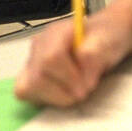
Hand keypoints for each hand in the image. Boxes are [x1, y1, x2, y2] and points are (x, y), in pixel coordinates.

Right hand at [14, 10, 131, 106]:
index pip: (51, 58)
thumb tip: (84, 75)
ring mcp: (33, 60)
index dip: (68, 77)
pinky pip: (24, 91)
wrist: (103, 39)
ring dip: (53, 96)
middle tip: (83, 92)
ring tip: (72, 93)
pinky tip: (60, 94)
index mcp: (56, 32)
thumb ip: (95, 54)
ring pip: (27, 85)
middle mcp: (40, 45)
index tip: (87, 87)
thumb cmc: (105, 38)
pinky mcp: (32, 75)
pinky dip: (42, 98)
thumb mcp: (107, 41)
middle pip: (38, 74)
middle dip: (63, 90)